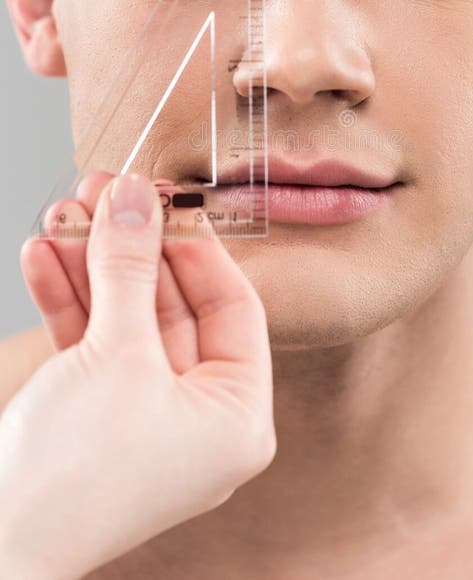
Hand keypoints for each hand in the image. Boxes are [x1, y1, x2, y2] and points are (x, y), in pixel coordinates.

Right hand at [0, 173, 275, 579]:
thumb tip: (137, 196)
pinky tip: (44, 254)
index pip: (233, 307)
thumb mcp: (116, 353)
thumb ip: (130, 267)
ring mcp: (145, 416)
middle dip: (131, 248)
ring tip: (65, 212)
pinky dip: (68, 300)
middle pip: (172, 306)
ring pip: (125, 318)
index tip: (165, 201)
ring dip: (91, 264)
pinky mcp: (96, 414)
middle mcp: (198, 418)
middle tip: (105, 191)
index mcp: (236, 417)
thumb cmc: (72, 475)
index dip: (197, 248)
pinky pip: (92, 343)